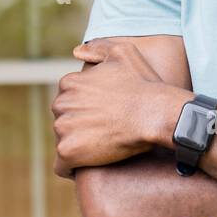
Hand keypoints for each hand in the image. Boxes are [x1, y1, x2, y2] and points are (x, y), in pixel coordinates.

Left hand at [50, 39, 177, 179]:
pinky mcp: (68, 150)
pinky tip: (89, 165)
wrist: (155, 114)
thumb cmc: (144, 85)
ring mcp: (63, 128)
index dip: (87, 110)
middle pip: (64, 121)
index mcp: (70, 83)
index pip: (69, 101)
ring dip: (78, 146)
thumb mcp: (123, 52)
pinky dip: (73, 168)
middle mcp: (61, 103)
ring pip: (64, 141)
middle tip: (105, 133)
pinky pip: (62, 166)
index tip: (103, 116)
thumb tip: (76, 51)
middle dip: (80, 127)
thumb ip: (98, 48)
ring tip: (102, 148)